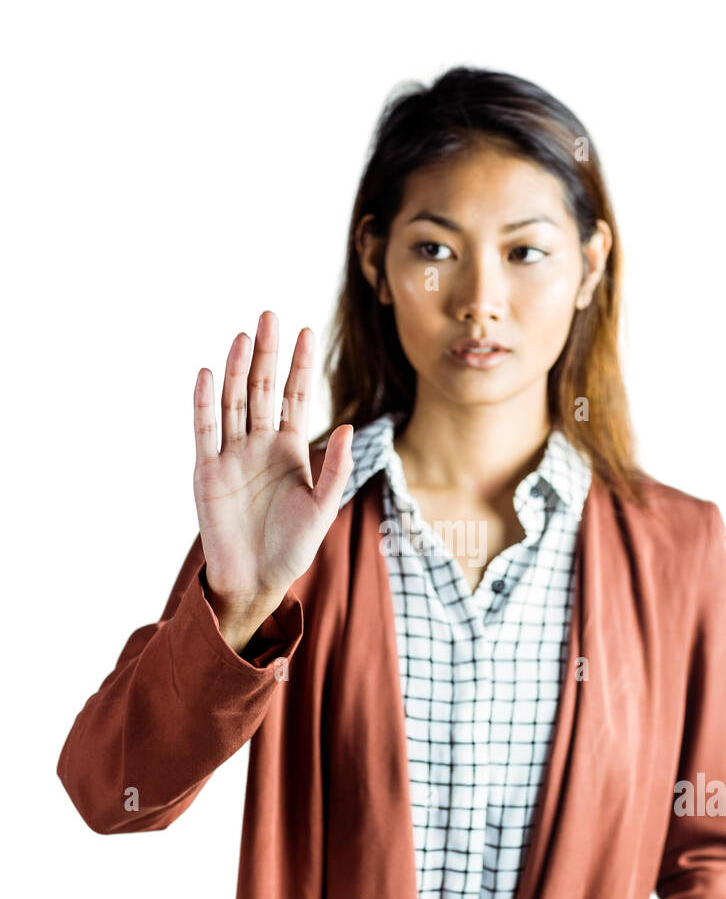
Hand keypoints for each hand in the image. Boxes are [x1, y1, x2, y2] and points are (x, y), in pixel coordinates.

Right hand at [193, 311, 352, 621]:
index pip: (294, 398)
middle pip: (263, 391)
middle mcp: (259, 446)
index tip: (306, 332)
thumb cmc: (292, 549)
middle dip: (267, 355)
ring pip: (234, 404)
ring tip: (244, 337)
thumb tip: (347, 427)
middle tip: (270, 316)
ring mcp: (231, 456)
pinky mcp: (207, 473)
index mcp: (289, 450)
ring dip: (238, 371)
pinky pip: (205, 432)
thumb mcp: (323, 509)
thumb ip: (335, 470)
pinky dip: (205, 404)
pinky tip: (209, 375)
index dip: (299, 367)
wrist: (256, 582)